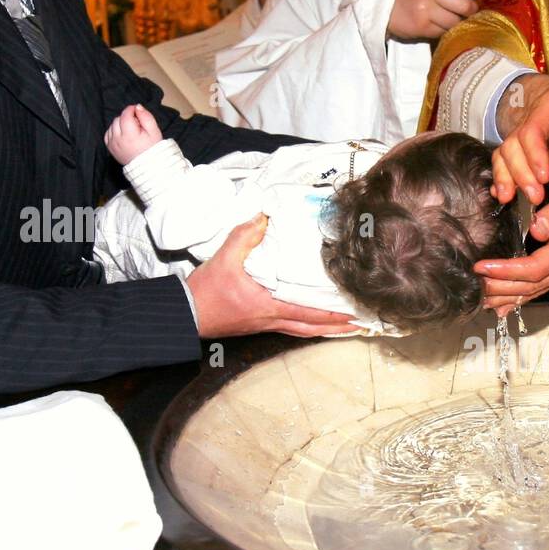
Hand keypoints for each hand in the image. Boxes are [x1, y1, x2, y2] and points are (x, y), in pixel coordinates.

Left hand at [105, 104, 162, 165]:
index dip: (132, 110)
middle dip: (127, 118)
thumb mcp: (154, 131)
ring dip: (121, 124)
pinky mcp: (110, 148)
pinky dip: (115, 131)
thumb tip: (137, 107)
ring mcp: (112, 144)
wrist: (149, 167)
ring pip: (113, 125)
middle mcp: (118, 140)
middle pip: (118, 119)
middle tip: (137, 125)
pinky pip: (109, 133)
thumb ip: (146, 117)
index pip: (125, 115)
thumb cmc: (153, 149)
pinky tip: (124, 135)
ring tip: (132, 132)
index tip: (138, 113)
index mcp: (130, 135)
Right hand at [186, 215, 359, 337]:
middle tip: (363, 324)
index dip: (333, 313)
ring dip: (328, 331)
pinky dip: (311, 329)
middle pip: (314, 328)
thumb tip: (265, 216)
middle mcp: (273, 320)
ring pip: (306, 332)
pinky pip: (293, 331)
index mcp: (269, 305)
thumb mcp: (224, 257)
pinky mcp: (261, 326)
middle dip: (339, 327)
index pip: (309, 311)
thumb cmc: (206, 291)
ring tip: (348, 327)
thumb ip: (245, 236)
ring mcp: (268, 326)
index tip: (355, 311)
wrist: (185, 315)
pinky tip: (318, 325)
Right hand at [387, 0, 477, 39]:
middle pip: (463, 11)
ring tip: (443, 22)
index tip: (472, 11)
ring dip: (452, 27)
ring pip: (452, 25)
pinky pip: (439, 34)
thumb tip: (468, 6)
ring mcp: (425, 12)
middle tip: (464, 19)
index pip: (464, 1)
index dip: (471, 7)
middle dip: (466, 18)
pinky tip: (433, 27)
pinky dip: (439, 32)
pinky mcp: (419, 28)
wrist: (380, 3)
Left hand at [474, 165, 548, 311]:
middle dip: (501, 288)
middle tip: (473, 287)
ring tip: (481, 299)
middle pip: (532, 285)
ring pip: (535, 290)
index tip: (482, 267)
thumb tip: (535, 229)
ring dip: (507, 296)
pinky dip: (521, 297)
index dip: (507, 271)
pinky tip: (504, 305)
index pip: (535, 267)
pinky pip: (541, 286)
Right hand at [491, 73, 548, 205]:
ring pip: (503, 157)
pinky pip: (501, 163)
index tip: (545, 177)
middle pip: (513, 148)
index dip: (534, 154)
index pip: (532, 132)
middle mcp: (524, 125)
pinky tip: (502, 195)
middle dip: (520, 175)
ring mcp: (517, 138)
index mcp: (544, 111)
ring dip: (505, 179)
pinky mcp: (515, 151)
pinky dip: (499, 180)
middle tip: (535, 198)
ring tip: (509, 200)